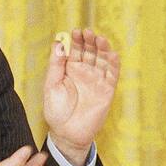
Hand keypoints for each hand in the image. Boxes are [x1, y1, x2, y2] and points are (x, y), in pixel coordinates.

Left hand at [44, 28, 119, 165]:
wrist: (67, 133)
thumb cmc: (56, 111)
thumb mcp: (51, 85)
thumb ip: (55, 65)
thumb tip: (58, 44)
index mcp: (70, 69)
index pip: (75, 49)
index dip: (76, 40)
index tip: (75, 32)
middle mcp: (85, 72)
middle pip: (90, 51)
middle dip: (90, 41)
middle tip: (88, 32)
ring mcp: (97, 80)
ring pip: (103, 60)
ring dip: (103, 49)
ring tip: (100, 39)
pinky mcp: (107, 90)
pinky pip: (113, 75)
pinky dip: (114, 65)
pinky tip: (113, 55)